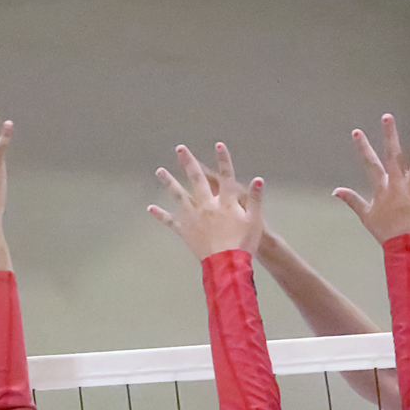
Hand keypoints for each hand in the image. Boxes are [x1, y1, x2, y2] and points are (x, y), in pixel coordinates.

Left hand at [149, 143, 262, 259]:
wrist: (226, 264)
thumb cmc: (243, 243)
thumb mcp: (254, 220)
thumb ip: (256, 199)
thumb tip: (258, 179)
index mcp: (225, 201)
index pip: (226, 175)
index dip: (224, 159)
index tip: (219, 144)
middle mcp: (206, 204)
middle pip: (196, 179)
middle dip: (188, 162)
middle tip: (180, 149)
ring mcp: (193, 217)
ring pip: (179, 195)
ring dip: (169, 182)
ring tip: (159, 171)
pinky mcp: (185, 231)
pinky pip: (170, 221)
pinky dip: (160, 215)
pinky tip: (150, 208)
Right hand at [333, 114, 409, 243]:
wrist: (406, 247)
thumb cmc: (386, 232)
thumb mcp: (366, 216)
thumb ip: (352, 200)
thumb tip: (336, 191)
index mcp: (383, 189)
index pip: (371, 164)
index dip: (363, 148)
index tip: (357, 132)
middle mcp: (399, 184)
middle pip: (394, 156)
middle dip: (390, 135)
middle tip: (387, 117)